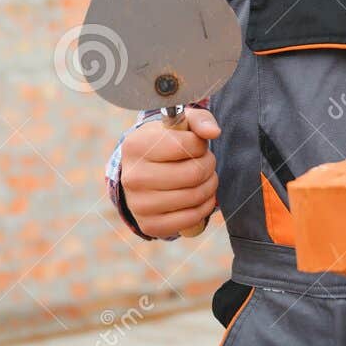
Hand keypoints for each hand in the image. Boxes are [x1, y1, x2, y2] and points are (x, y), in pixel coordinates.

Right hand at [119, 107, 219, 237]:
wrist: (142, 173)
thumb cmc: (165, 144)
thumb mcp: (179, 125)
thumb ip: (199, 120)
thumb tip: (213, 132)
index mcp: (136, 145)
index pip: (187, 146)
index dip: (201, 145)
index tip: (197, 145)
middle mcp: (133, 176)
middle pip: (194, 173)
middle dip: (209, 165)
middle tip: (205, 162)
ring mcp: (139, 204)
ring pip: (195, 196)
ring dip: (209, 185)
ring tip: (204, 177)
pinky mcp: (149, 225)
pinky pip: (191, 219)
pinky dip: (204, 207)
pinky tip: (200, 196)